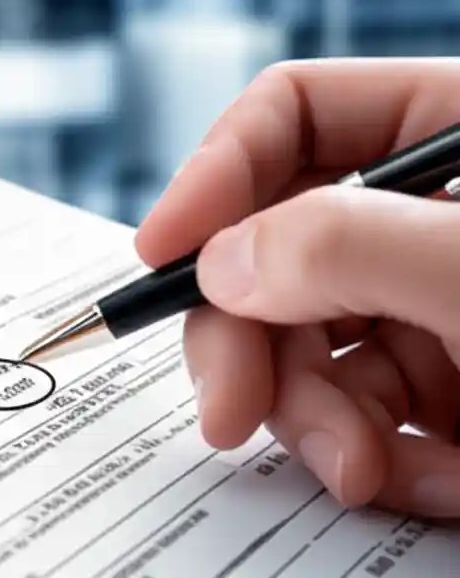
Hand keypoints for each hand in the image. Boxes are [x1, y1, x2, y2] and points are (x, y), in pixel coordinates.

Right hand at [137, 59, 459, 516]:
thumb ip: (342, 247)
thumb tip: (218, 267)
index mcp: (454, 131)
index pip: (294, 113)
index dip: (215, 173)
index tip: (162, 251)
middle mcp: (425, 217)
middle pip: (274, 247)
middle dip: (248, 337)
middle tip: (227, 410)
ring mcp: (431, 306)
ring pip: (302, 341)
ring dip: (309, 415)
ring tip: (357, 470)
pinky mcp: (444, 390)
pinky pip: (358, 412)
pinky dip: (372, 453)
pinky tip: (426, 480)